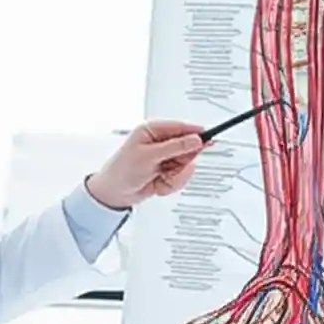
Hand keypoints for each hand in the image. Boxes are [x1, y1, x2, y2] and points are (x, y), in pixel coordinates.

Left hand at [86, 121, 207, 209]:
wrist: (114, 194)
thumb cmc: (122, 171)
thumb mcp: (149, 156)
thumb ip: (175, 148)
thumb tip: (196, 139)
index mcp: (152, 131)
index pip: (181, 128)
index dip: (196, 134)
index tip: (208, 140)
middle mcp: (159, 143)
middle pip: (188, 148)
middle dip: (182, 163)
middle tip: (170, 168)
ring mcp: (164, 158)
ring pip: (185, 166)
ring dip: (174, 176)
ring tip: (159, 178)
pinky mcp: (166, 172)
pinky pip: (180, 178)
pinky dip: (170, 184)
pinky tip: (157, 184)